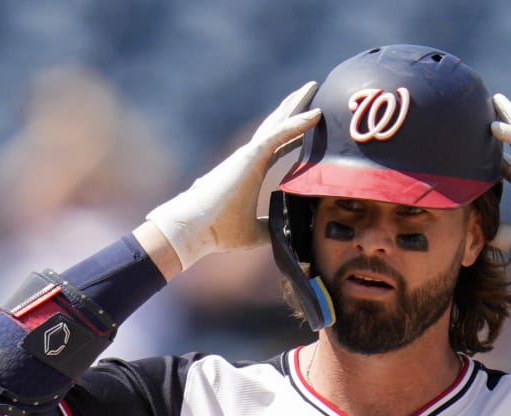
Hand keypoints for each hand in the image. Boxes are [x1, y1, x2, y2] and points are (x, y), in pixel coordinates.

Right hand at [146, 82, 320, 270]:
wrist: (195, 228)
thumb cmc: (217, 231)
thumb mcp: (255, 231)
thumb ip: (272, 226)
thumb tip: (290, 232)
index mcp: (251, 170)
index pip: (278, 146)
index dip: (295, 134)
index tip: (311, 123)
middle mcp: (250, 157)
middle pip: (278, 126)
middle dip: (294, 109)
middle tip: (312, 92)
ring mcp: (250, 154)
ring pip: (278, 123)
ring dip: (296, 106)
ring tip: (312, 88)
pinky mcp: (250, 156)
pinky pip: (279, 135)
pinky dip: (297, 124)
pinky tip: (315, 114)